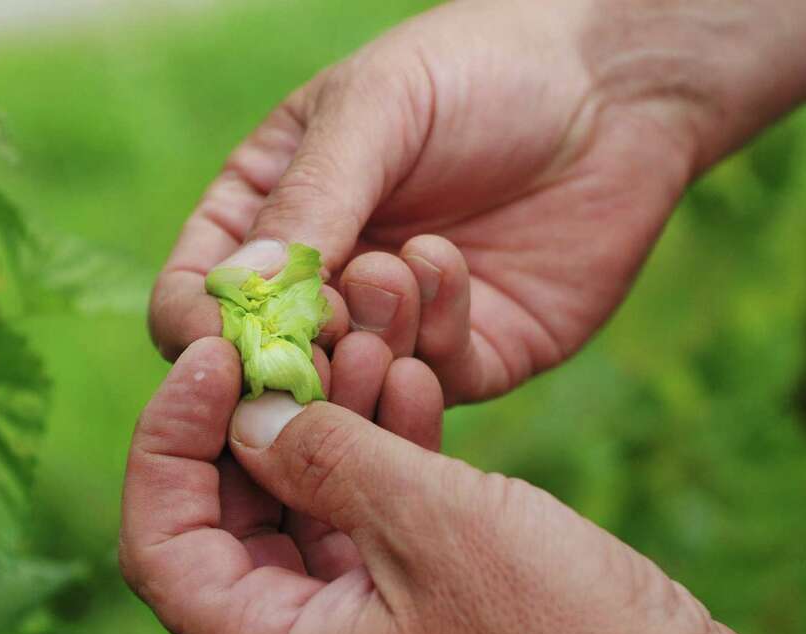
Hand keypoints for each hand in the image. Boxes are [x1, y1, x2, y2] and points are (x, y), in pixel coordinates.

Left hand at [121, 341, 745, 633]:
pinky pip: (383, 525)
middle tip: (300, 331)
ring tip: (369, 334)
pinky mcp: (434, 613)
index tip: (213, 359)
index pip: (163, 546)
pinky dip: (390, 456)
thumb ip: (327, 460)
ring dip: (336, 422)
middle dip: (265, 415)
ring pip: (319, 511)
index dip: (167, 443)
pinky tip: (413, 381)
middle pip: (239, 521)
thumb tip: (250, 415)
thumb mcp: (431, 527)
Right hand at [150, 0, 711, 403]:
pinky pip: (430, 383)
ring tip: (400, 267)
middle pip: (269, 366)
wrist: (609, 89)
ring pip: (349, 389)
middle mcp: (324, 283)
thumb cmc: (477, 71)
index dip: (205, 330)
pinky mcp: (469, 356)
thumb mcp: (376, 111)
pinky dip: (433, 335)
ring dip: (370, 337)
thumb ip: (309, 201)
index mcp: (269, 215)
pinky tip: (451, 264)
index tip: (239, 335)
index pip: (196, 299)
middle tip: (334, 318)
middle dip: (296, 354)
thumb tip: (238, 292)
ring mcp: (395, 328)